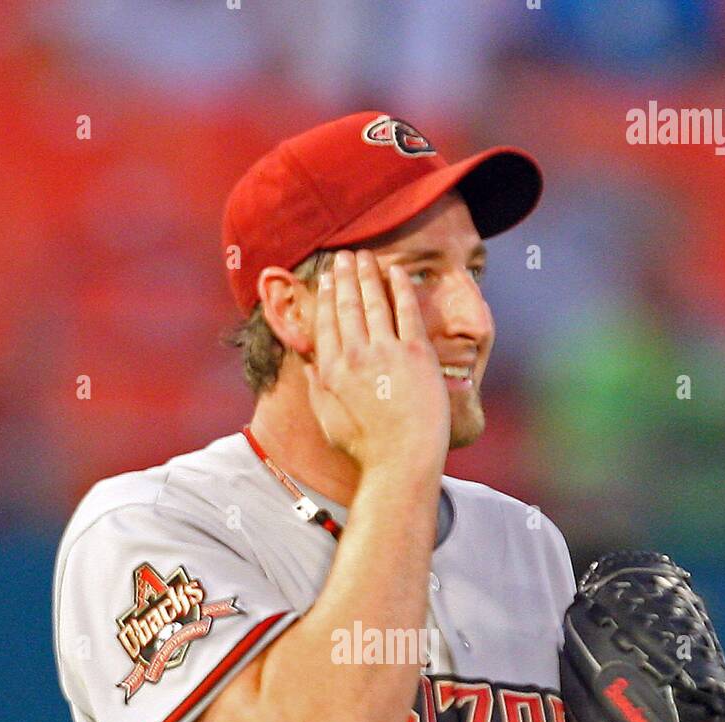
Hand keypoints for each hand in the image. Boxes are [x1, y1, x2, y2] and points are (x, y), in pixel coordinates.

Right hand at [306, 249, 449, 475]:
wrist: (401, 462)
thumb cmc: (366, 449)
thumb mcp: (328, 420)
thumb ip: (316, 388)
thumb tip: (308, 363)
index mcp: (331, 371)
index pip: (327, 323)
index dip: (328, 296)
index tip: (328, 278)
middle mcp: (355, 357)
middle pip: (348, 306)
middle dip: (345, 277)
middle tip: (344, 256)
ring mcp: (386, 353)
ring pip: (374, 302)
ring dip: (368, 274)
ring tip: (365, 257)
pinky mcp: (416, 354)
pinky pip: (406, 310)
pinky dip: (400, 287)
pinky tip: (395, 271)